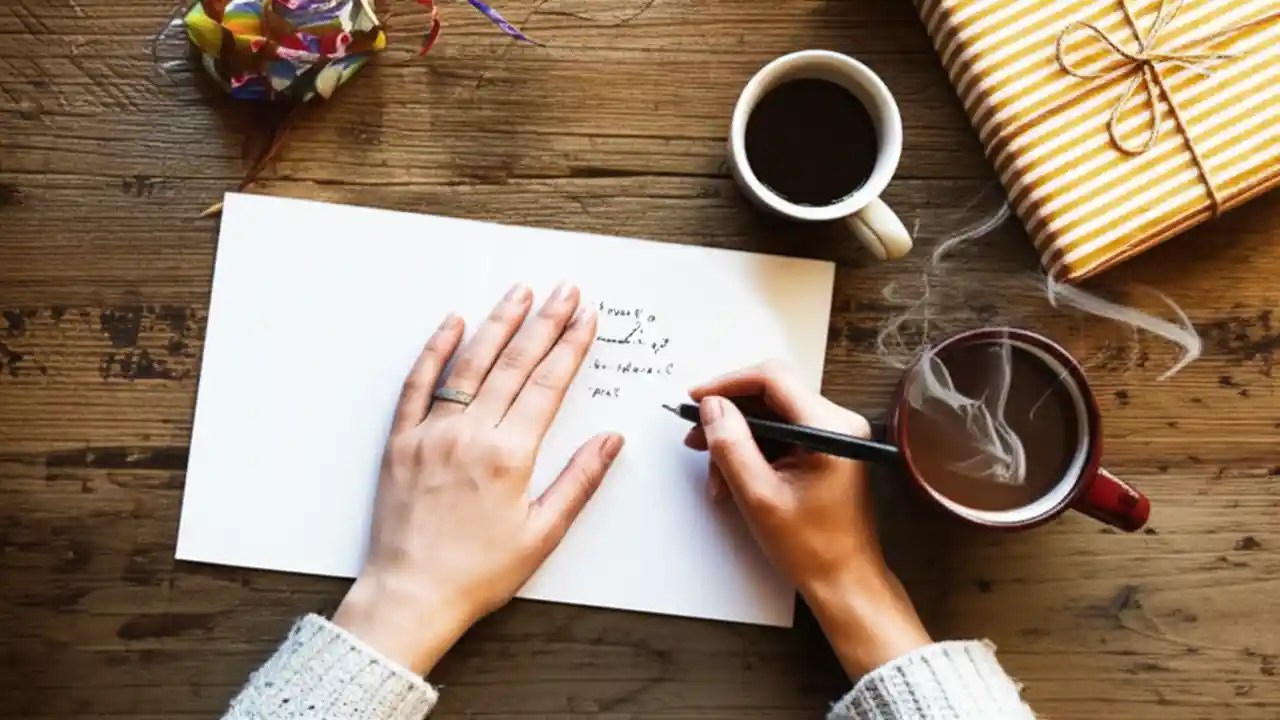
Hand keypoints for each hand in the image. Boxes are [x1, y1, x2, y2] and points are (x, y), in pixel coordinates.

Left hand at [334, 283, 623, 675]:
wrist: (410, 596)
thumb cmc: (477, 574)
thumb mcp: (542, 534)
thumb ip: (579, 481)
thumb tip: (611, 440)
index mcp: (509, 456)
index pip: (549, 384)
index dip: (571, 346)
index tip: (586, 317)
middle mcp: (470, 434)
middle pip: (515, 364)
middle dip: (544, 321)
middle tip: (564, 291)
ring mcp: (431, 433)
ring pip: (470, 364)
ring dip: (498, 324)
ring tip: (519, 293)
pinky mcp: (401, 441)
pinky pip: (418, 384)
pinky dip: (435, 350)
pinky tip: (453, 323)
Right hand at [687, 361, 929, 677]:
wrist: (844, 581)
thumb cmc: (810, 547)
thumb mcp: (758, 496)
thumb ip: (732, 445)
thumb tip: (712, 405)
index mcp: (830, 428)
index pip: (773, 379)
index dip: (728, 383)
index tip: (696, 399)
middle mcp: (839, 423)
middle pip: (771, 396)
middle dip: (729, 417)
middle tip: (695, 438)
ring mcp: (834, 436)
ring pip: (771, 418)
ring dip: (738, 441)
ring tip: (714, 475)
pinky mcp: (827, 450)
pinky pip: (781, 436)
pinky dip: (753, 453)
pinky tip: (733, 480)